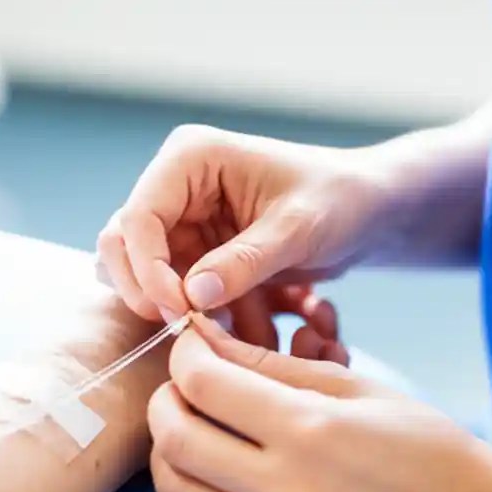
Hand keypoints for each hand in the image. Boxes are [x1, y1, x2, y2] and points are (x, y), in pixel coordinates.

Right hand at [97, 125, 394, 323]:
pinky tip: (248, 333)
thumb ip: (245, 261)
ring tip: (226, 333)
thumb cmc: (340, 200)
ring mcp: (184, 222)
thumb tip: (192, 296)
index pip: (139, 216)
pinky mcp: (198, 255)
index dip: (148, 267)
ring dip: (180, 311)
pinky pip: (182, 295)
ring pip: (145, 276)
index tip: (180, 308)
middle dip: (147, 290)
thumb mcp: (298, 228)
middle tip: (183, 327)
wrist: (368, 211)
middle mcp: (176, 187)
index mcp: (191, 158)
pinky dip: (207, 319)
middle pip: (123, 245)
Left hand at [146, 314, 478, 491]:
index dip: (185, 352)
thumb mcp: (345, 381)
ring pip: (174, 488)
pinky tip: (214, 460)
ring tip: (196, 418)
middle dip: (166, 396)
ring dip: (169, 445)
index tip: (192, 339)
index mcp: (308, 431)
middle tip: (186, 378)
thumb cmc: (413, 436)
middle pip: (176, 438)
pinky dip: (189, 487)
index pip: (204, 385)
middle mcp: (283, 488)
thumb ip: (265, 363)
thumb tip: (203, 338)